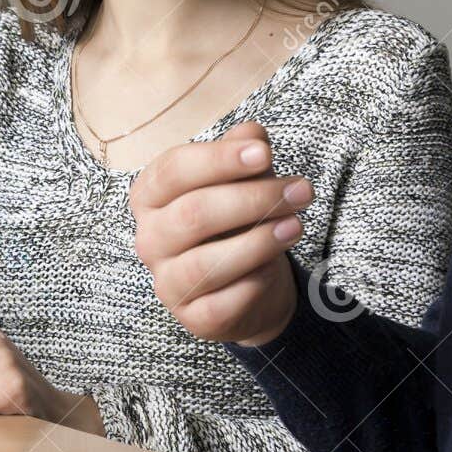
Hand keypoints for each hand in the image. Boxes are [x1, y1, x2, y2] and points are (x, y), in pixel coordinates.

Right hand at [130, 121, 306, 346]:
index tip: (265, 153)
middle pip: (192, 214)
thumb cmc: (239, 222)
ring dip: (259, 242)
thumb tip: (251, 133)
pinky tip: (275, 268)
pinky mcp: (192, 317)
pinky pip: (223, 302)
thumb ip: (244, 155)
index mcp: (150, 197)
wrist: (251, 285)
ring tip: (297, 226)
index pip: (174, 170)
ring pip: (206, 263)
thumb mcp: (243, 181)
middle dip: (253, 199)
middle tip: (302, 191)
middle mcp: (149, 239)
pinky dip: (254, 282)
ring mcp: (167, 282)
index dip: (219, 159)